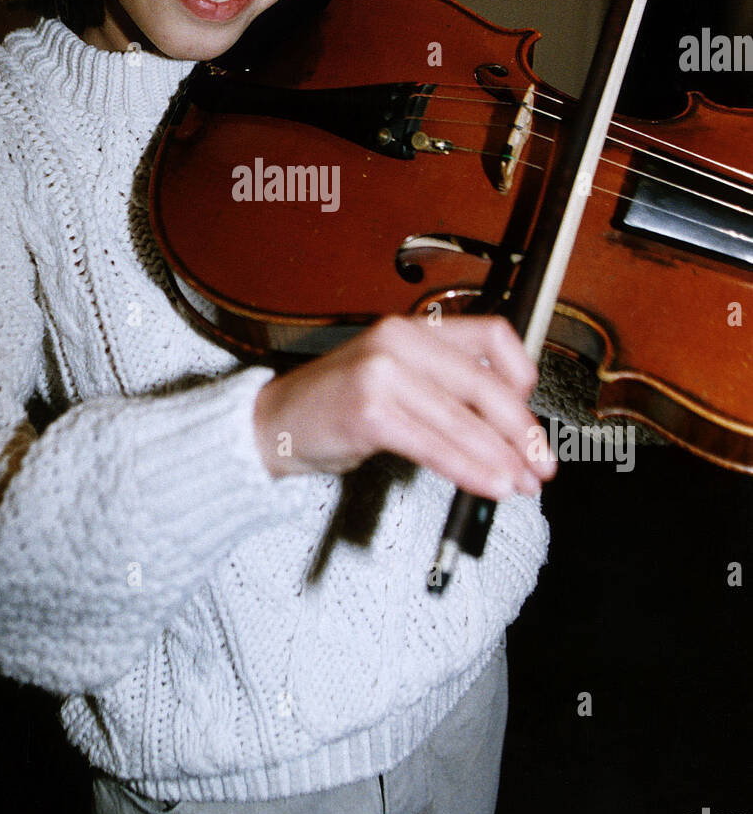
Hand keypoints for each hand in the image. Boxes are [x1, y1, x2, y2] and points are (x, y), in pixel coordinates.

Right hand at [253, 314, 556, 498]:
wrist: (271, 424)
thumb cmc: (336, 407)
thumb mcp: (394, 380)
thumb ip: (443, 388)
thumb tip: (509, 424)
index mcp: (411, 329)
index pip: (491, 336)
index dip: (523, 376)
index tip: (531, 415)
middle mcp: (398, 341)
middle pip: (485, 384)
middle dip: (521, 430)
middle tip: (541, 462)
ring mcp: (381, 373)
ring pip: (462, 420)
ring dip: (501, 458)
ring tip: (522, 483)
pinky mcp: (369, 411)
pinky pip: (434, 445)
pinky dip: (468, 468)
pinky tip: (488, 485)